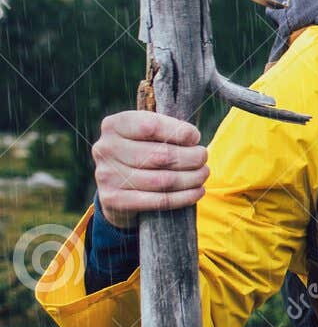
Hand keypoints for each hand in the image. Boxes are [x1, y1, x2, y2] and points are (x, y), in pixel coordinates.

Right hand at [92, 111, 208, 228]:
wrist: (116, 185)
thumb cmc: (141, 151)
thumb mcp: (148, 134)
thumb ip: (167, 130)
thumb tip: (192, 138)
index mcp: (114, 125)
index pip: (151, 126)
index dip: (179, 132)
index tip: (194, 137)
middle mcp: (105, 149)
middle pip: (161, 156)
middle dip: (191, 158)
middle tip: (203, 158)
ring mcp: (107, 176)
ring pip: (163, 180)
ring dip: (192, 178)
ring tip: (203, 174)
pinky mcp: (113, 200)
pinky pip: (159, 200)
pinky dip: (185, 197)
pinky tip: (197, 191)